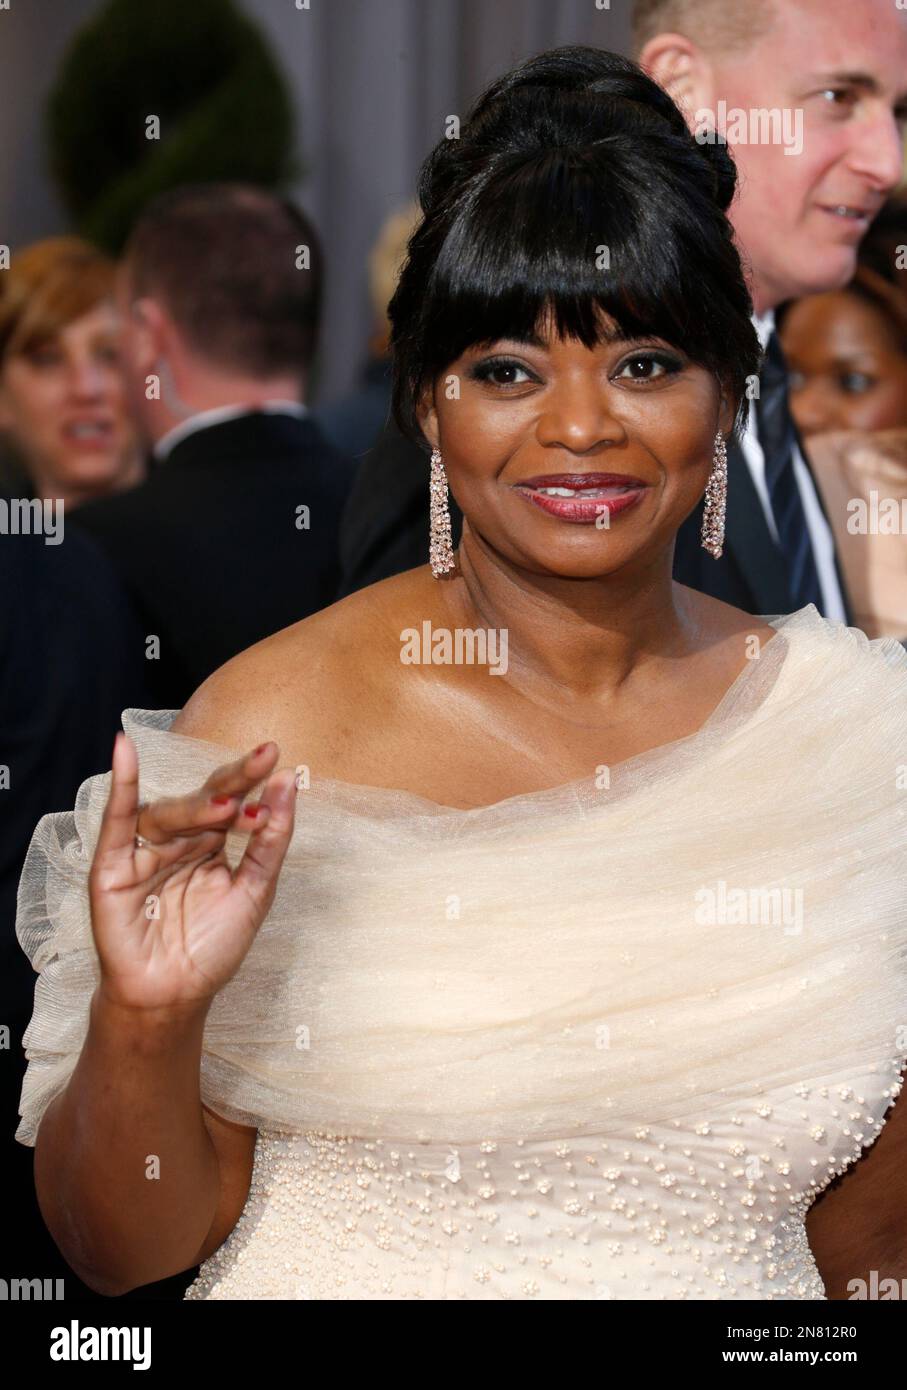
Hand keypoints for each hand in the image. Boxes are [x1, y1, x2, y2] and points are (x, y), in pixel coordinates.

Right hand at [88, 731, 297, 1014]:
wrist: (174, 996)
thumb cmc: (212, 948)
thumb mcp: (255, 891)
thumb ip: (270, 840)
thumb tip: (287, 784)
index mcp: (211, 842)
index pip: (232, 802)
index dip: (253, 783)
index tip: (278, 760)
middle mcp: (178, 840)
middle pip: (204, 798)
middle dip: (233, 781)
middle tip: (262, 759)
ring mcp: (144, 849)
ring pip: (169, 813)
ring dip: (197, 806)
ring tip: (227, 806)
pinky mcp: (113, 865)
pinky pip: (116, 819)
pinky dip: (120, 785)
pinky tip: (124, 751)